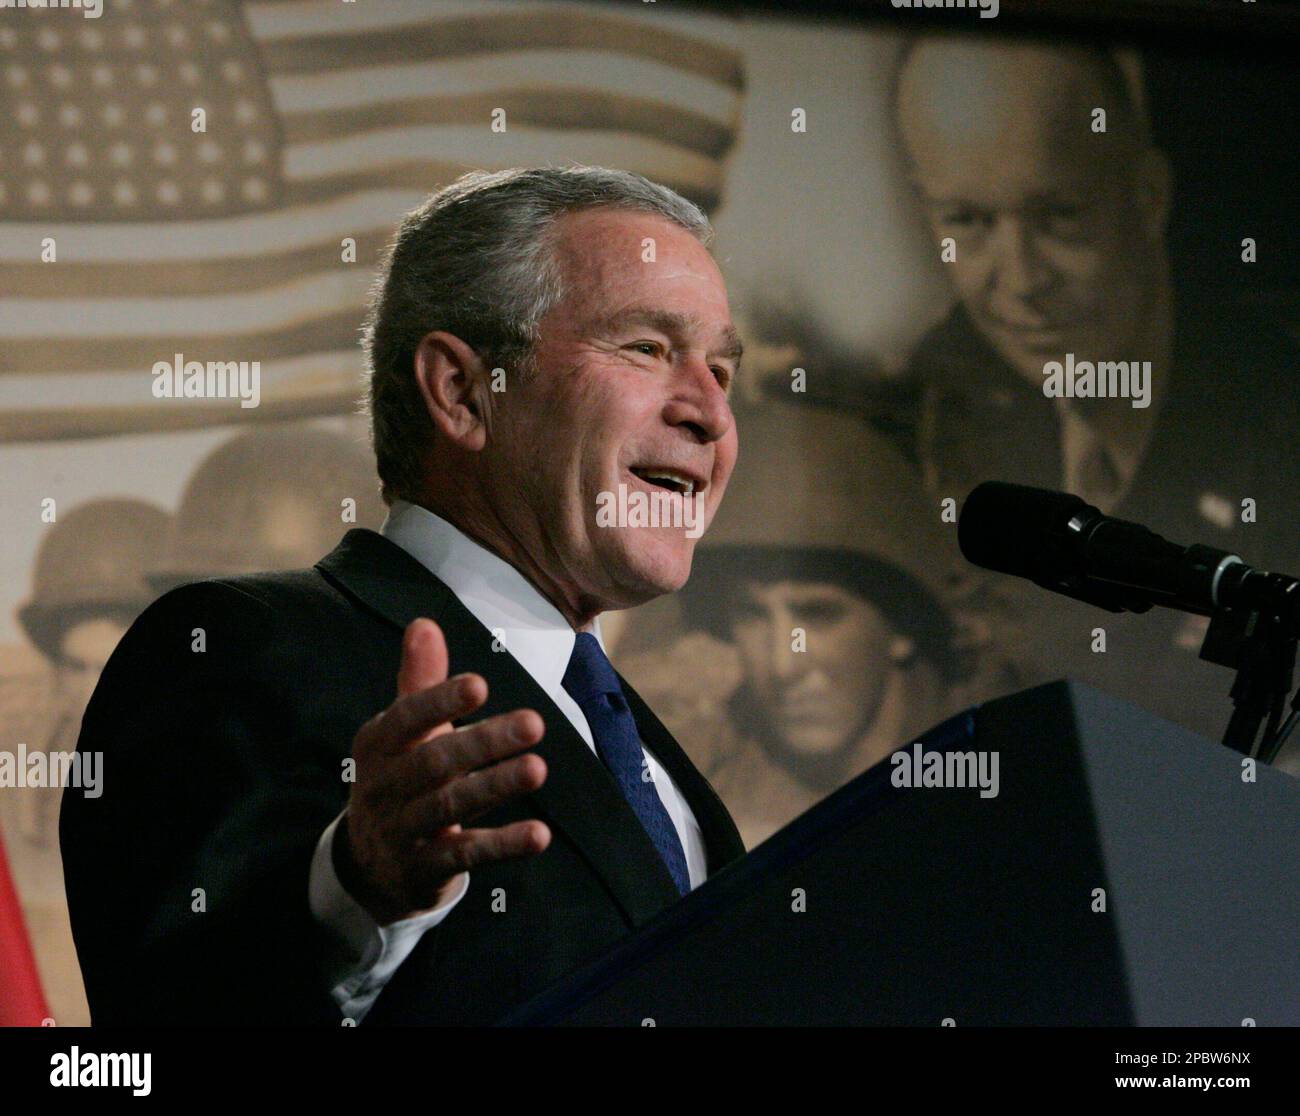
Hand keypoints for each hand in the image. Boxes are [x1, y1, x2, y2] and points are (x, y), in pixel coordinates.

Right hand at [337, 618, 549, 924]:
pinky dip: (502, 845)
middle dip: (484, 742)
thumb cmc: (399, 779)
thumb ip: (419, 682)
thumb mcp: (402, 734)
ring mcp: (401, 832)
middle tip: (534, 723)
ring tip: (538, 768)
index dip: (440, 702)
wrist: (369, 867)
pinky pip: (465, 855)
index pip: (406, 719)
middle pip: (435, 762)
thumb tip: (424, 622)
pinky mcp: (423, 870)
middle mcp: (383, 787)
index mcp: (377, 745)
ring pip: (451, 806)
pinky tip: (539, 835)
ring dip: (496, 786)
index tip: (480, 684)